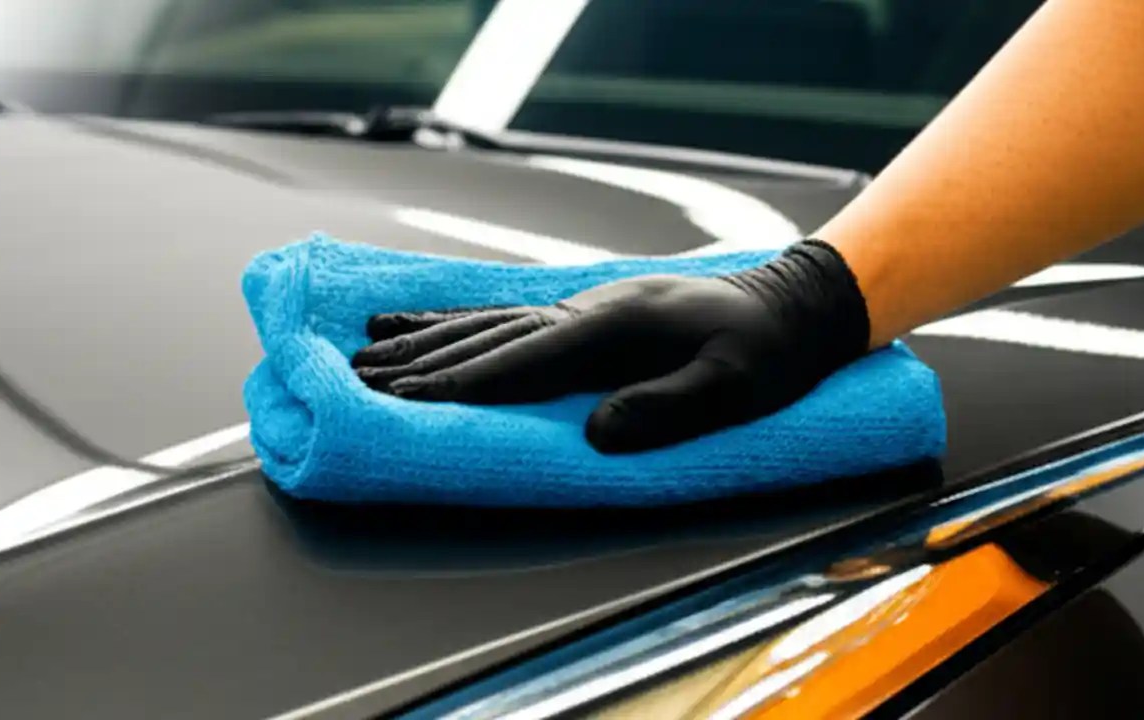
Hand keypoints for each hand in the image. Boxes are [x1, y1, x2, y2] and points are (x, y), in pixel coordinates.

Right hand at [352, 240, 869, 452]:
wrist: (788, 304)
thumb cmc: (766, 352)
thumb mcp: (735, 387)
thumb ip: (667, 409)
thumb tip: (595, 435)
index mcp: (614, 327)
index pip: (521, 358)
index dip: (461, 383)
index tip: (402, 401)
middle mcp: (583, 310)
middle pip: (486, 338)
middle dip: (419, 365)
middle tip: (355, 381)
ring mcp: (579, 307)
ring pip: (485, 323)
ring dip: (423, 342)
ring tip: (363, 351)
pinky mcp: (581, 314)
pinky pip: (504, 315)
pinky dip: (455, 321)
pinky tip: (420, 324)